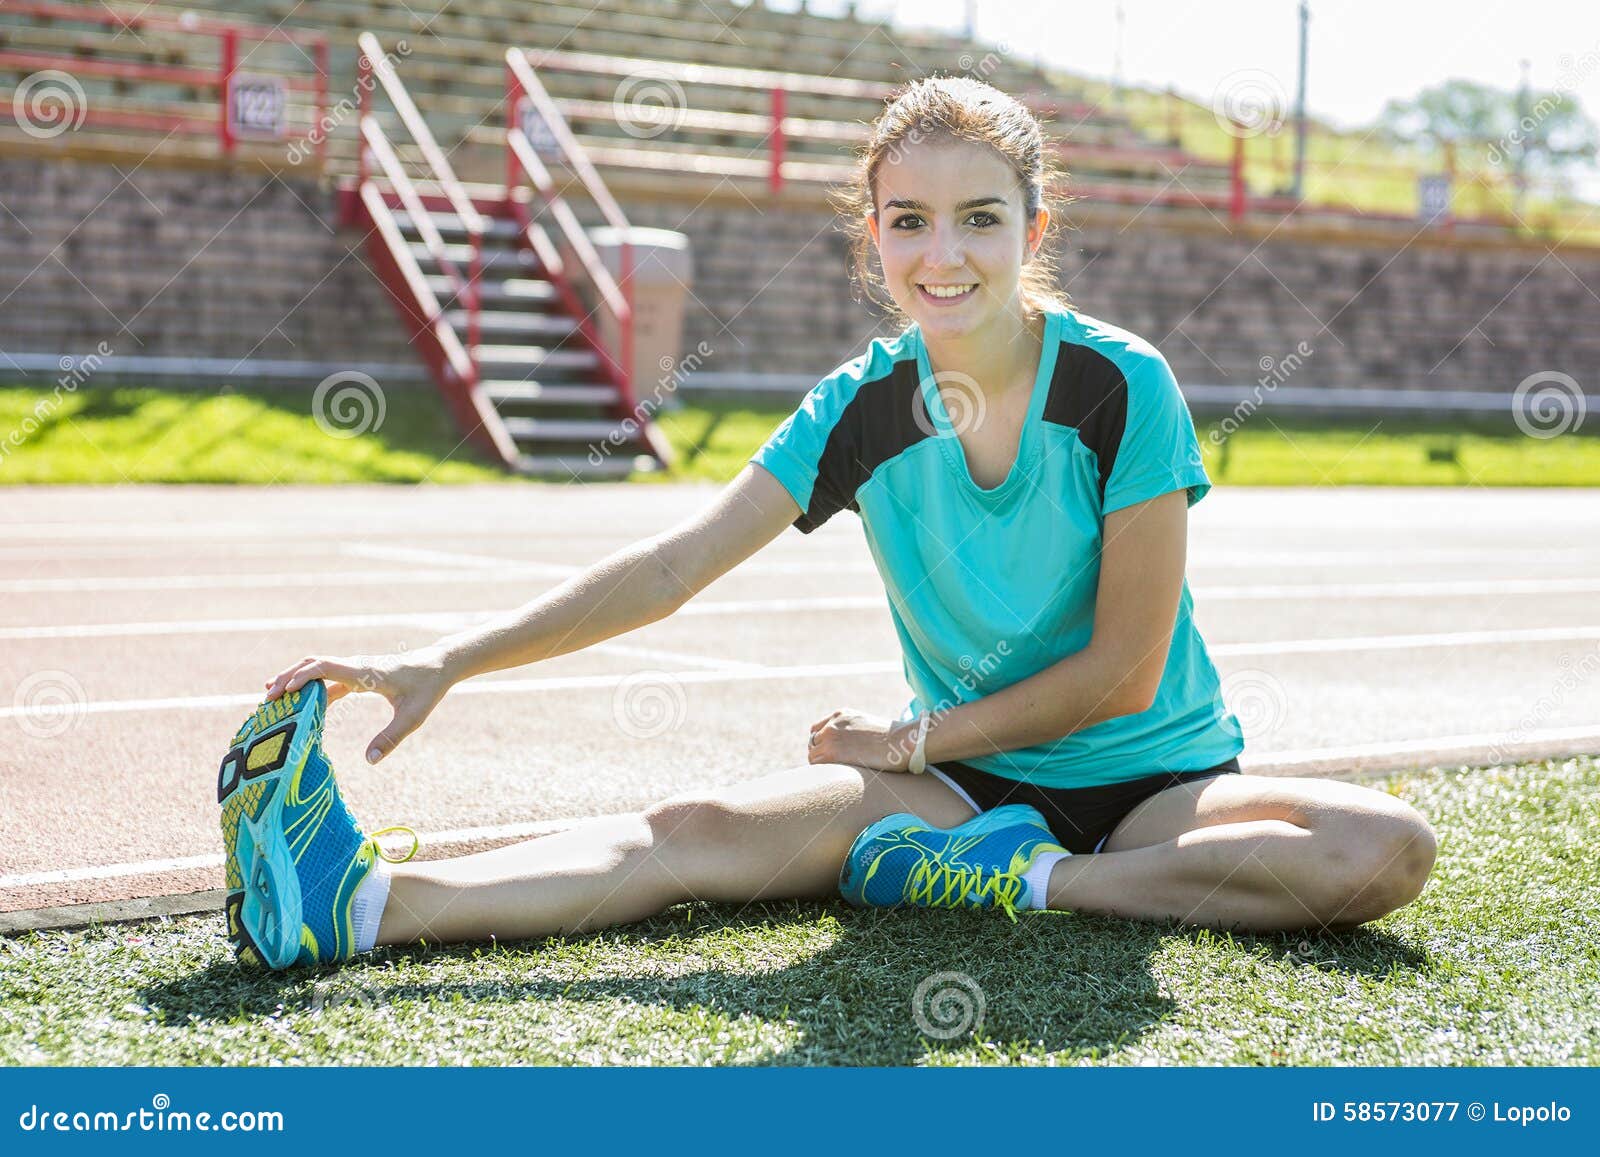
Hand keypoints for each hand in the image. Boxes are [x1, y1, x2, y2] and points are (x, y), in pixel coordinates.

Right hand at [263, 648, 451, 763]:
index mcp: (366, 673)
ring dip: (295, 679)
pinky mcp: (358, 676)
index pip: (326, 667)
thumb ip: (391, 738)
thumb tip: (370, 761)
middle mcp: (356, 667)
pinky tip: (297, 702)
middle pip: (313, 664)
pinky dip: (310, 687)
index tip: (284, 690)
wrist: (439, 665)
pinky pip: (328, 678)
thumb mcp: (413, 717)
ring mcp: (355, 670)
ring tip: (272, 699)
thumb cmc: (428, 689)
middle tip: (267, 697)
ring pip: (317, 669)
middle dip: (288, 677)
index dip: (302, 677)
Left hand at [807, 708, 915, 770]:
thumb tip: (854, 750)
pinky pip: (816, 765)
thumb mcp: (870, 728)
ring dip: (823, 766)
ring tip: (840, 774)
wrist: (902, 742)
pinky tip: (839, 776)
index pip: (818, 729)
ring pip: (813, 756)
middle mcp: (833, 724)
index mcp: (842, 714)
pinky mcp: (832, 752)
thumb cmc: (895, 741)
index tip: (830, 755)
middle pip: (813, 743)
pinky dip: (824, 773)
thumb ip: (855, 734)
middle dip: (821, 755)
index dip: (822, 743)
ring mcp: (830, 736)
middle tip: (835, 768)